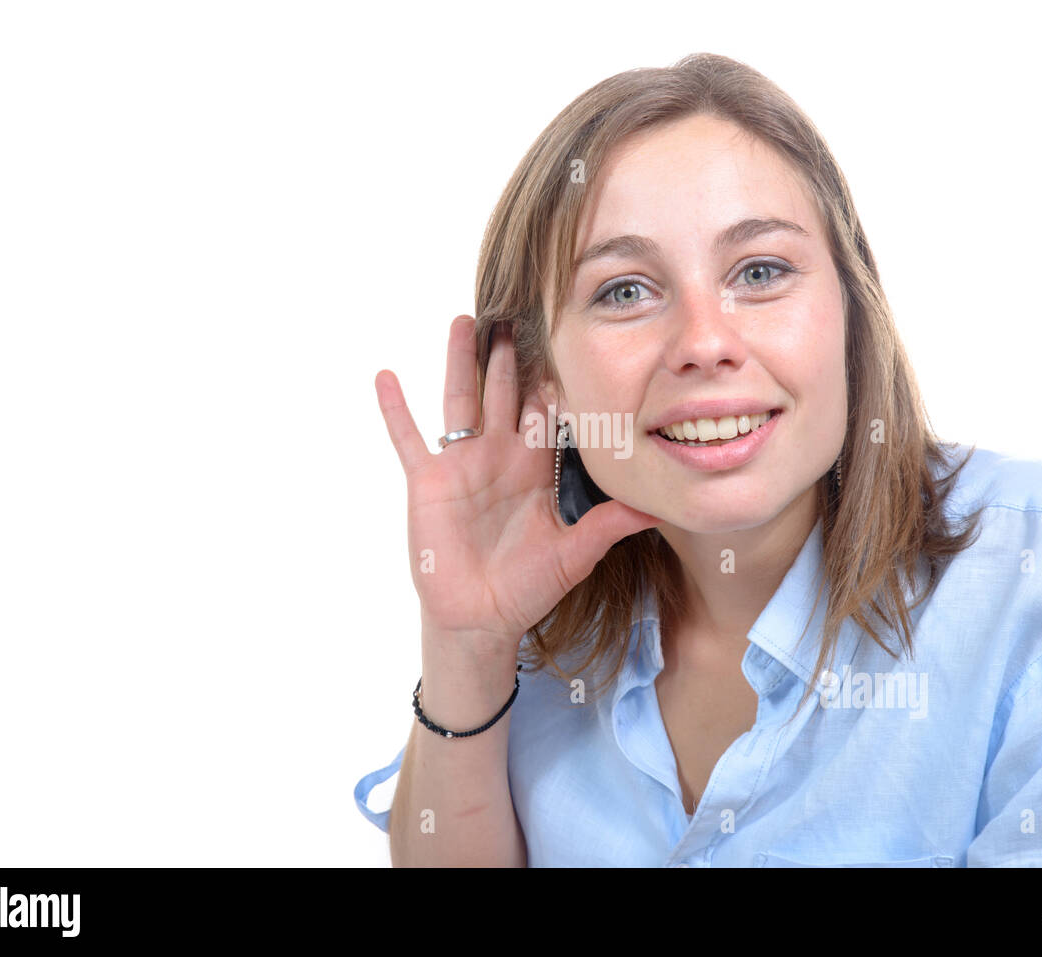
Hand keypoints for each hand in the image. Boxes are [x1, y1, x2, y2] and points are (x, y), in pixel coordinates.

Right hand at [374, 315, 661, 655]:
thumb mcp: (575, 554)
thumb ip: (609, 525)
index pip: (544, 410)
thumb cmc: (527, 588)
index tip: (562, 333)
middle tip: (515, 306)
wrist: (481, 618)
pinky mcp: (427, 482)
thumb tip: (657, 509)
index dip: (551, 375)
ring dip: (460, 361)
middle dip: (509, 352)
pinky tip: (385, 376)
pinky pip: (408, 438)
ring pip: (460, 400)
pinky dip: (395, 409)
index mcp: (533, 468)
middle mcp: (497, 457)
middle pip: (504, 391)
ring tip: (464, 319)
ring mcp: (460, 466)